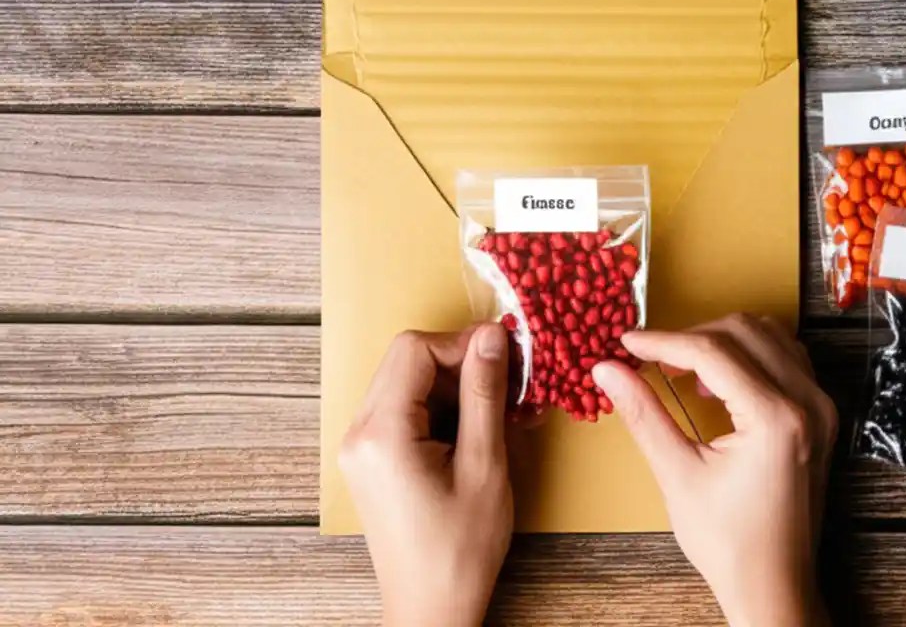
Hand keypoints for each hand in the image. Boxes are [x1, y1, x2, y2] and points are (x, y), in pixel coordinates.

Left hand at [340, 325, 512, 626]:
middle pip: (408, 362)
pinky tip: (480, 431)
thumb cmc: (459, 550)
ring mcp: (362, 447)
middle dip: (463, 364)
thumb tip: (493, 338)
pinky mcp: (373, 459)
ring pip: (409, 384)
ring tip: (504, 413)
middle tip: (512, 383)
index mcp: (382, 433)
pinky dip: (444, 410)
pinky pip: (406, 412)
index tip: (507, 355)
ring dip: (457, 388)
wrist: (431, 608)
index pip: (415, 350)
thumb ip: (485, 395)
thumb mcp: (484, 466)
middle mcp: (360, 433)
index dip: (463, 344)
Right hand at [592, 315, 836, 626]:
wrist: (775, 584)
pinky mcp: (821, 416)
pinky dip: (749, 356)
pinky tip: (718, 383)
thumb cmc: (729, 542)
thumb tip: (607, 369)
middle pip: (744, 332)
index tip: (627, 341)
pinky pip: (787, 359)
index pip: (713, 353)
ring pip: (769, 336)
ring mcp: (821, 408)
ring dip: (723, 341)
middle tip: (651, 358)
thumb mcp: (677, 475)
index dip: (663, 341)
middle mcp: (808, 404)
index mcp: (776, 419)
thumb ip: (644, 414)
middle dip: (692, 337)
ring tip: (683, 370)